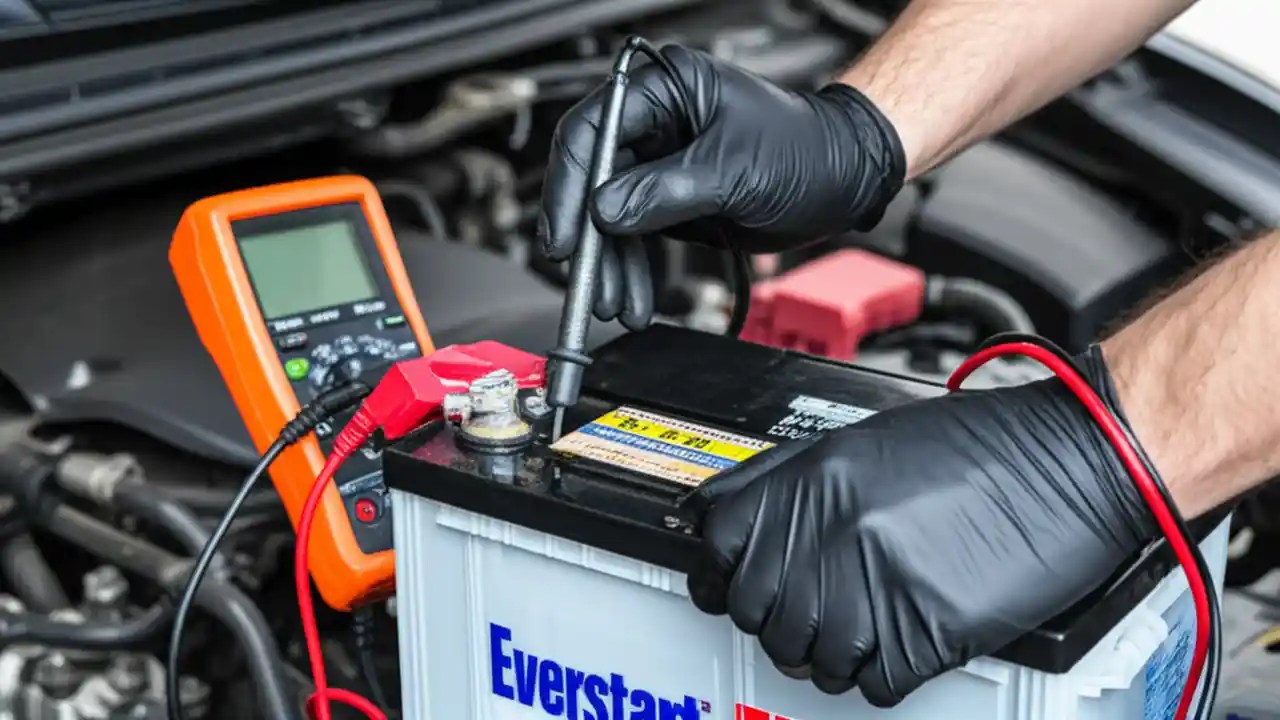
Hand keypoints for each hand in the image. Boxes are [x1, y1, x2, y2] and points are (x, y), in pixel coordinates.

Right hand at [540, 44, 905, 328]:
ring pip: (610, 216)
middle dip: (590, 238)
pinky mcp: (670, 198)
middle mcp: (655, 122)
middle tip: (585, 281)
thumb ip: (664, 191)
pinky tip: (631, 296)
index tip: (565, 235)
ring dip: (610, 264)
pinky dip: (632, 268)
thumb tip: (605, 211)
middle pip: (593, 180)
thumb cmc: (806, 149)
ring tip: (613, 302)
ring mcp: (659, 162)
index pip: (591, 132)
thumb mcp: (732, 170)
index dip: (570, 187)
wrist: (845, 178)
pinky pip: (635, 235)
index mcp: (665, 89)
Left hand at [684, 346, 1153, 705]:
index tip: (732, 583)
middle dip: (778, 621)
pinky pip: (872, 682)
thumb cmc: (985, 448)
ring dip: (831, 655)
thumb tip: (732, 512)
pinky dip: (883, 675)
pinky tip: (903, 643)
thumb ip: (795, 477)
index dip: (722, 569)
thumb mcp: (869, 440)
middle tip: (811, 615)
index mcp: (817, 476)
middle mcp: (836, 526)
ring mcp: (879, 579)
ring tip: (864, 631)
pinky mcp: (927, 628)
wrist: (1077, 460)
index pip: (720, 539)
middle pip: (758, 609)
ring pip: (810, 656)